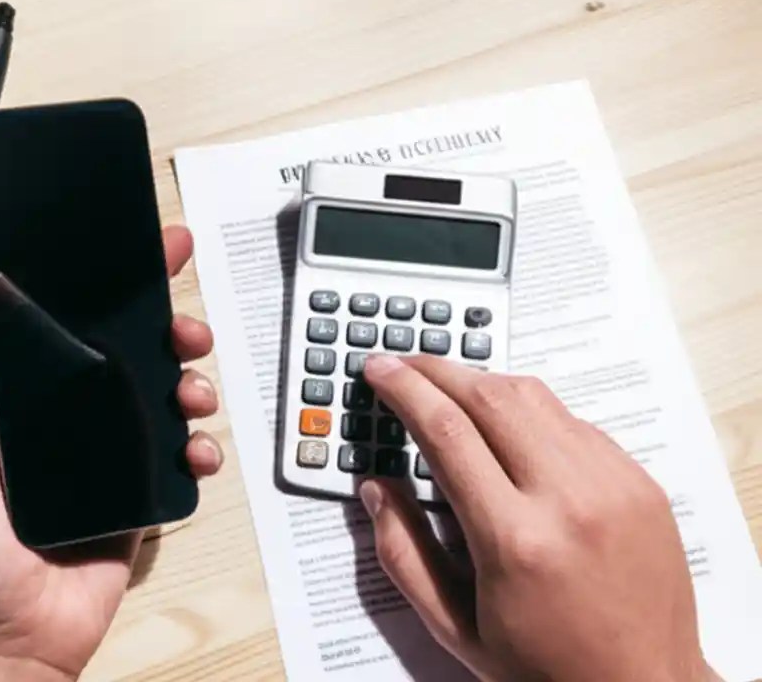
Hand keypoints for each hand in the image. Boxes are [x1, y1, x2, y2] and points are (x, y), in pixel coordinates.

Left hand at [0, 225, 223, 680]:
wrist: (11, 642)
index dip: (92, 286)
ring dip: (185, 376)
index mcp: (10, 401)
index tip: (132, 253)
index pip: (54, 326)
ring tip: (191, 386)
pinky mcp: (136, 492)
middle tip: (182, 323)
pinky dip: (197, 443)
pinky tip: (195, 448)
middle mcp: (60, 418)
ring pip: (156, 392)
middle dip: (159, 323)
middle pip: (119, 349)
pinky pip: (176, 452)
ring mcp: (102, 453)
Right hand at [359, 355, 715, 681]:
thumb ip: (405, 554)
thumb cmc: (550, 669)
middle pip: (491, 397)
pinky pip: (576, 423)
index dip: (405, 389)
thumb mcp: (455, 627)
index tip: (381, 369)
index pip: (447, 432)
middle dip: (438, 369)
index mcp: (515, 541)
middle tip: (406, 363)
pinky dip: (531, 412)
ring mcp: (614, 486)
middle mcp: (570, 501)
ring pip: (537, 398)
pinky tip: (507, 426)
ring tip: (449, 386)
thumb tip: (376, 488)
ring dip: (484, 382)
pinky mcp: (639, 484)